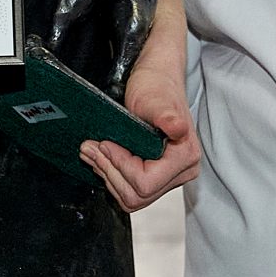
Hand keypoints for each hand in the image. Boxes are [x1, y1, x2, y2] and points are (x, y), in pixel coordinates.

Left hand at [84, 59, 201, 212]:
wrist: (156, 79)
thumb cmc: (155, 86)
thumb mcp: (155, 100)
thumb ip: (166, 116)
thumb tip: (177, 129)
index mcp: (185, 157)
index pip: (145, 182)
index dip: (120, 165)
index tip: (105, 143)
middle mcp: (182, 171)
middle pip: (138, 195)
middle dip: (109, 171)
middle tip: (90, 148)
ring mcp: (170, 176)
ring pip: (132, 197)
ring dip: (108, 175)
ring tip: (92, 152)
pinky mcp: (156, 176)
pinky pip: (132, 190)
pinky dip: (112, 175)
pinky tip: (102, 158)